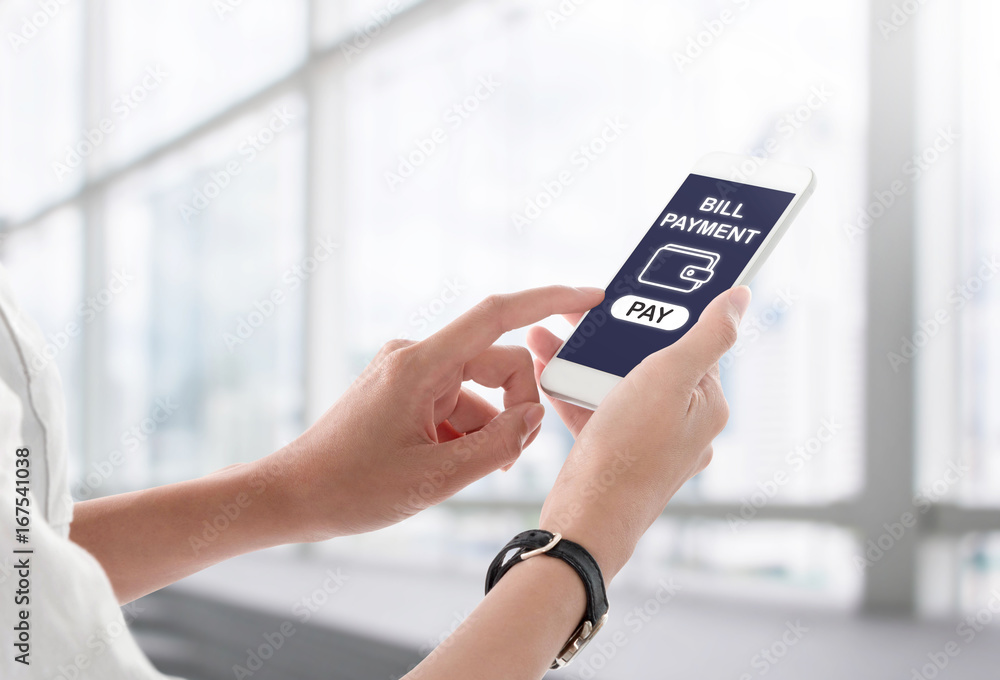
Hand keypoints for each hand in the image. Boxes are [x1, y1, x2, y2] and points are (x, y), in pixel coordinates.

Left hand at [259, 286, 604, 541]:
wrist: (291, 496)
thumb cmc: (350, 487)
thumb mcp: (435, 477)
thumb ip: (497, 445)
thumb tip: (535, 417)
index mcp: (420, 365)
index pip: (498, 315)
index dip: (550, 300)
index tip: (590, 298)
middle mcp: (415, 357)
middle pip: (496, 364)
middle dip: (516, 407)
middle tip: (510, 457)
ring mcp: (408, 372)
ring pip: (477, 389)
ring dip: (488, 427)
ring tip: (464, 472)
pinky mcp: (403, 390)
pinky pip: (455, 400)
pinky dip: (466, 430)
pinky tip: (447, 465)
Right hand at [528, 287, 750, 578]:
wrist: (585, 520)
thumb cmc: (628, 452)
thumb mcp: (669, 378)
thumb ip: (706, 335)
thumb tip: (741, 297)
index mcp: (707, 405)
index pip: (691, 343)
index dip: (657, 316)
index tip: (629, 292)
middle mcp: (684, 424)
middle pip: (648, 362)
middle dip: (609, 335)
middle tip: (577, 312)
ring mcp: (649, 442)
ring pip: (617, 385)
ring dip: (583, 359)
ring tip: (548, 335)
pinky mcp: (617, 455)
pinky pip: (597, 411)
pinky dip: (573, 390)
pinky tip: (546, 370)